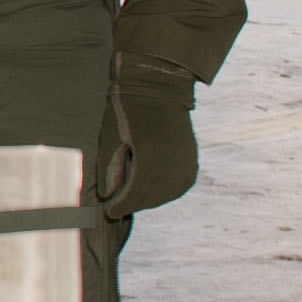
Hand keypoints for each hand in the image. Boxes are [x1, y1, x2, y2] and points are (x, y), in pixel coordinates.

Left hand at [106, 63, 196, 213]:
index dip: (123, 205)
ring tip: (133, 201)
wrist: (158, 89)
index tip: (109, 212)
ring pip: (169, 192)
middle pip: (153, 195)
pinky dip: (167, 191)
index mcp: (151, 155)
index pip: (137, 192)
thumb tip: (109, 196)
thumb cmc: (128, 110)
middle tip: (117, 208)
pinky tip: (155, 193)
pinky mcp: (192, 158)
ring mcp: (186, 160)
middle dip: (134, 203)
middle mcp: (173, 161)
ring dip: (150, 200)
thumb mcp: (113, 138)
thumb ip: (112, 168)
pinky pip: (182, 183)